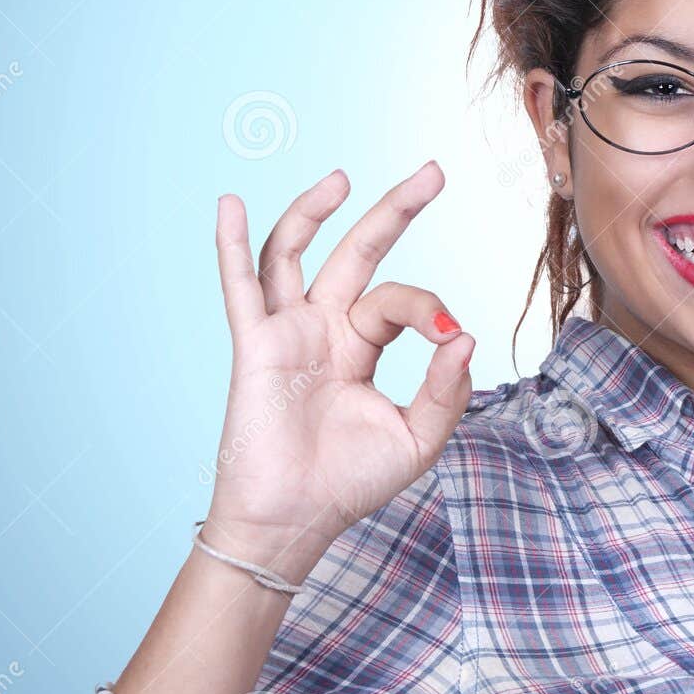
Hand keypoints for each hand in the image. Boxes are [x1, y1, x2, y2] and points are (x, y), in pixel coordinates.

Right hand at [206, 162, 474, 576]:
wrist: (295, 522)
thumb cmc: (350, 482)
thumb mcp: (417, 437)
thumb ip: (445, 389)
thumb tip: (463, 336)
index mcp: (362, 346)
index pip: (399, 301)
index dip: (427, 308)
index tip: (449, 336)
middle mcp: (325, 328)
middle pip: (358, 252)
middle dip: (395, 210)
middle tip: (435, 171)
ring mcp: (288, 332)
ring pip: (295, 254)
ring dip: (313, 212)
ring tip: (344, 178)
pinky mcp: (256, 346)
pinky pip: (241, 288)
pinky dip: (233, 245)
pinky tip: (230, 204)